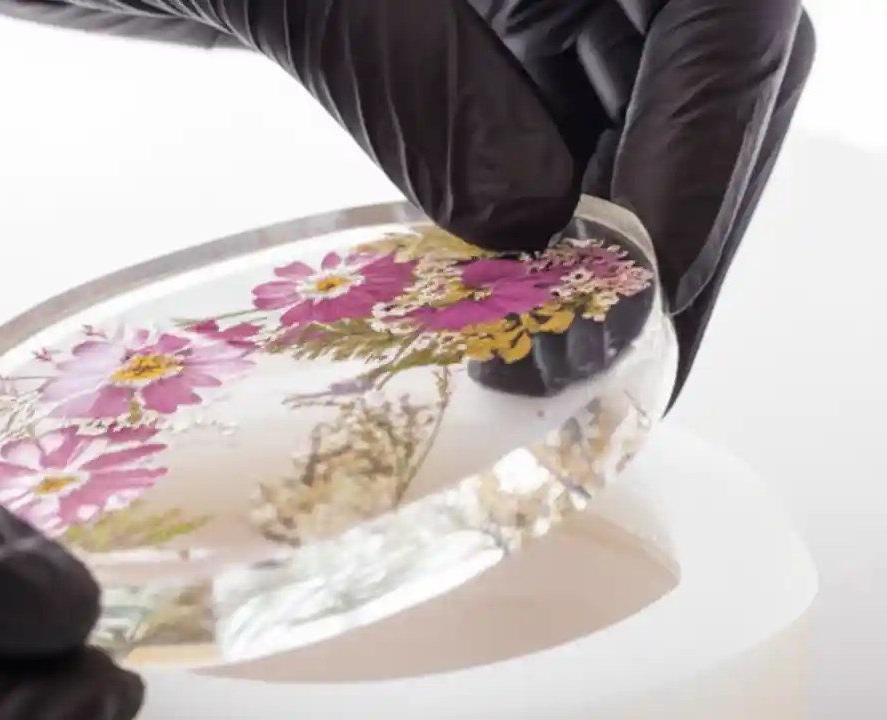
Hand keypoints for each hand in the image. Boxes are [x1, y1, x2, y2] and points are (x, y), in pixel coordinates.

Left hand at [0, 0, 814, 403]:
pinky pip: (535, 93)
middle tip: (615, 364)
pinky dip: (531, 190)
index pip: (715, 15)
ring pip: (617, 88)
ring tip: (561, 350)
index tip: (641, 310)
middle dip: (661, 215)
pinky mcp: (446, 0)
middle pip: (686, 59)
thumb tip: (541, 240)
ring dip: (601, 220)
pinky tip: (503, 276)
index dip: (698, 170)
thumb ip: (424, 89)